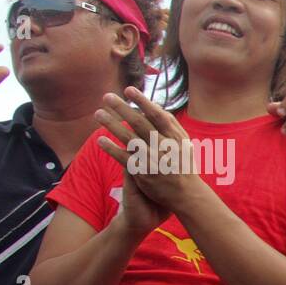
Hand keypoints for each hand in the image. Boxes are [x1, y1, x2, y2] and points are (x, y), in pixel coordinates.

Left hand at [96, 86, 207, 212]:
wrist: (187, 194)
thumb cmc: (184, 165)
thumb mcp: (185, 143)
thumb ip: (172, 126)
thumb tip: (156, 108)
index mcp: (175, 137)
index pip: (157, 114)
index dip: (142, 101)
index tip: (129, 90)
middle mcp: (164, 146)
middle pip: (139, 123)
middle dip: (122, 108)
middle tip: (107, 96)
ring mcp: (153, 159)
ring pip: (128, 138)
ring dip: (111, 124)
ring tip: (98, 113)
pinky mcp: (143, 172)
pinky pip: (123, 158)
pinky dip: (111, 148)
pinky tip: (100, 140)